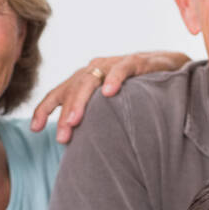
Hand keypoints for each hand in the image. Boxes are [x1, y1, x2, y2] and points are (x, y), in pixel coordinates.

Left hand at [30, 51, 190, 141]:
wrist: (173, 69)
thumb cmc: (139, 92)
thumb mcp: (111, 107)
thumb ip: (94, 120)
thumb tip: (74, 148)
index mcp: (85, 81)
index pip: (59, 92)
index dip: (45, 109)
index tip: (35, 129)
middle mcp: (96, 70)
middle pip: (72, 89)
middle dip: (65, 113)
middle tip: (62, 137)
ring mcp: (115, 64)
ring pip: (91, 80)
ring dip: (81, 101)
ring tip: (74, 120)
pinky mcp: (137, 61)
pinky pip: (124, 68)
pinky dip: (115, 79)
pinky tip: (108, 92)